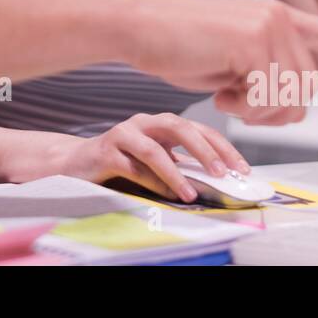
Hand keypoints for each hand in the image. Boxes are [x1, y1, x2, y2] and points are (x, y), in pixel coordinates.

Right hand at [53, 112, 247, 202]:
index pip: (198, 128)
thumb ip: (180, 165)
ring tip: (191, 194)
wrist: (76, 162)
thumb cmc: (121, 162)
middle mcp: (143, 123)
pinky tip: (164, 194)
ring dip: (176, 174)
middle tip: (222, 173)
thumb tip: (216, 181)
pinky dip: (151, 182)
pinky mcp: (105, 151)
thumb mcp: (155, 161)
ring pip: (155, 150)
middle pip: (180, 128)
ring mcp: (123, 134)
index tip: (241, 168)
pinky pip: (133, 167)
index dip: (222, 146)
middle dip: (205, 150)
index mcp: (160, 123)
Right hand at [126, 0, 317, 121]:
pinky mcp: (254, 41)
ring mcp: (270, 26)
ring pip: (291, 97)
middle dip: (276, 111)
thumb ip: (266, 71)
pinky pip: (268, 96)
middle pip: (308, 88)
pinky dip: (245, 107)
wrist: (141, 27)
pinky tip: (221, 91)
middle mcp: (281, 17)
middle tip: (238, 103)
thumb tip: (291, 103)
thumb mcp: (232, 60)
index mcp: (278, 16)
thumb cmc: (178, 45)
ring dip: (259, 113)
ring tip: (227, 94)